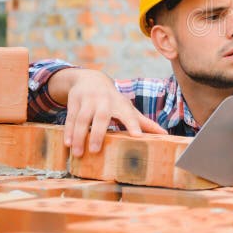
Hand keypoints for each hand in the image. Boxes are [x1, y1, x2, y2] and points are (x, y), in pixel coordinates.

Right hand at [48, 69, 166, 156]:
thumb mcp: (127, 108)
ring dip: (79, 135)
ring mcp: (88, 100)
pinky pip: (70, 117)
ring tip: (78, 153)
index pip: (129, 114)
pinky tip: (67, 144)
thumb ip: (144, 122)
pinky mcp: (74, 101)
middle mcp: (105, 100)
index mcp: (121, 104)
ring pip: (82, 118)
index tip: (138, 137)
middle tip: (95, 151)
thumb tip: (165, 134)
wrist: (90, 79)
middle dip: (97, 133)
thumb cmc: (113, 100)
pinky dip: (68, 131)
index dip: (134, 125)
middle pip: (101, 116)